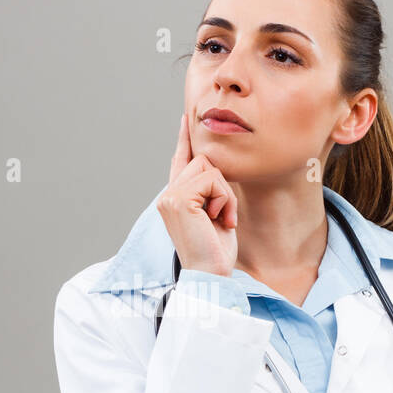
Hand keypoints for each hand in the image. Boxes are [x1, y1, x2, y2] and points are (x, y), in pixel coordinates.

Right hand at [157, 111, 238, 276]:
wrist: (210, 275)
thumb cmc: (216, 250)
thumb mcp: (215, 214)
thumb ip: (209, 190)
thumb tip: (213, 167)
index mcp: (174, 198)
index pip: (179, 161)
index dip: (184, 139)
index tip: (186, 118)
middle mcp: (167, 195)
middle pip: (203, 160)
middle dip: (222, 185)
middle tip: (224, 216)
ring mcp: (170, 196)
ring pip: (209, 168)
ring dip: (225, 194)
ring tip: (221, 220)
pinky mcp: (178, 199)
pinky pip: (213, 180)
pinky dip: (225, 199)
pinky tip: (220, 220)